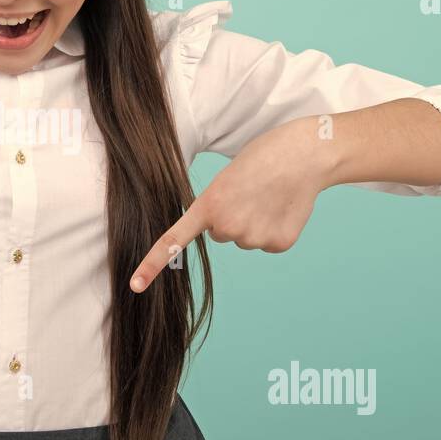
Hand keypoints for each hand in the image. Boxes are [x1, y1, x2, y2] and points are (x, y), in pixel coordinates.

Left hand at [129, 117, 331, 292]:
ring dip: (256, 221)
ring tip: (270, 195)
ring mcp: (253, 239)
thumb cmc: (264, 157)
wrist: (305, 154)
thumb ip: (217, 206)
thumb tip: (226, 231)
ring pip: (246, 238)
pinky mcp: (278, 245)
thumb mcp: (227, 177)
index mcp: (208, 206)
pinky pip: (267, 243)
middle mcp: (227, 227)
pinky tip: (283, 207)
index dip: (152, 265)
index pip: (173, 240)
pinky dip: (275, 228)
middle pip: (222, 233)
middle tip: (251, 192)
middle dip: (233, 216)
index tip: (135, 285)